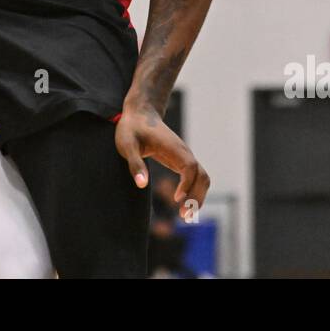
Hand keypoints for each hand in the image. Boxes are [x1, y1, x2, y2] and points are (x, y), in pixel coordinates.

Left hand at [114, 100, 209, 218]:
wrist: (141, 114)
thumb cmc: (132, 128)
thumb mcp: (127, 144)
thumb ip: (135, 164)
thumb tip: (142, 185)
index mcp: (172, 147)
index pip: (189, 167)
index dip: (187, 184)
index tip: (176, 199)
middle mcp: (184, 152)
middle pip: (202, 176)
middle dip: (196, 197)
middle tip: (183, 216)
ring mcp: (185, 157)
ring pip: (202, 178)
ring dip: (198, 197)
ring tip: (185, 216)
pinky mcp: (182, 161)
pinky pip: (196, 178)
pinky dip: (194, 192)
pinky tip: (183, 205)